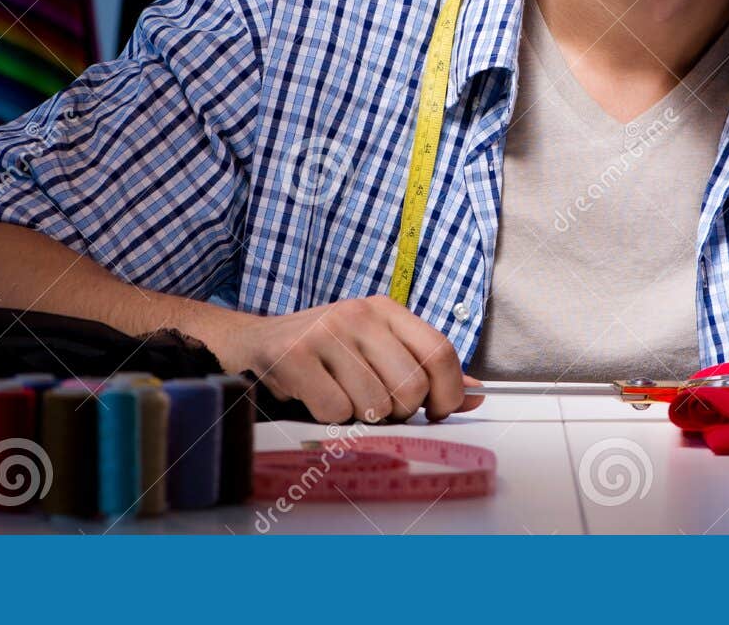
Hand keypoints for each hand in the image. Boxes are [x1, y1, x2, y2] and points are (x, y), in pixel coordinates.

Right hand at [203, 294, 484, 423]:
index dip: (447, 394)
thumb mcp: (375, 349)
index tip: (436, 412)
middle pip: (411, 386)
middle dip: (398, 412)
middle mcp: (359, 315)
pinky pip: (336, 411)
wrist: (252, 343)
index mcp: (385, 310)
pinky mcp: (296, 355)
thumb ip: (424, 369)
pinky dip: (330, 418)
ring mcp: (327, 332)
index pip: (439, 352)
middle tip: (375, 406)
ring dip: (360, 416)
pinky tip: (316, 399)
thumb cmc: (322, 352)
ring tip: (341, 398)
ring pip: (375, 405)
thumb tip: (476, 394)